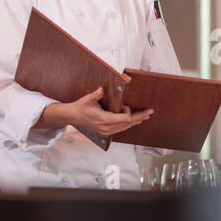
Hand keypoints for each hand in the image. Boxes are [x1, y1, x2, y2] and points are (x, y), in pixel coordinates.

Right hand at [39, 87, 153, 135]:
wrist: (71, 117)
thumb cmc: (79, 107)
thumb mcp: (87, 99)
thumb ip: (96, 94)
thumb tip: (102, 88)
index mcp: (104, 120)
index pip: (126, 119)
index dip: (137, 115)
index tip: (146, 111)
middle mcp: (107, 128)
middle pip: (128, 124)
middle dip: (140, 118)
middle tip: (149, 112)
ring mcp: (106, 131)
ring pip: (125, 127)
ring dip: (134, 121)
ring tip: (143, 116)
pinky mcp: (105, 131)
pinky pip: (120, 128)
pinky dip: (127, 123)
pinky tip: (132, 120)